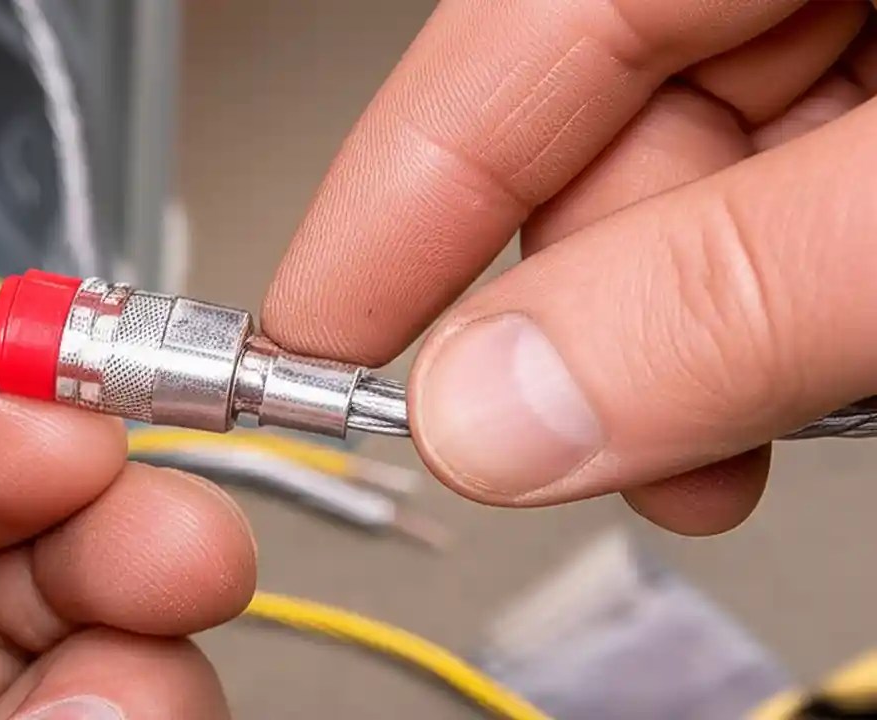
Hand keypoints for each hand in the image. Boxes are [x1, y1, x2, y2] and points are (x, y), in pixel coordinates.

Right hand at [263, 1, 876, 534]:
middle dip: (594, 310)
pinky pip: (784, 187)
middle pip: (595, 123)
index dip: (392, 204)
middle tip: (587, 445)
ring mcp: (857, 7)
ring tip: (746, 434)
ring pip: (693, 175)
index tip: (313, 343)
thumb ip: (726, 295)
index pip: (511, 37)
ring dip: (700, 326)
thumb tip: (495, 409)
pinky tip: (809, 366)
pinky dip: (778, 295)